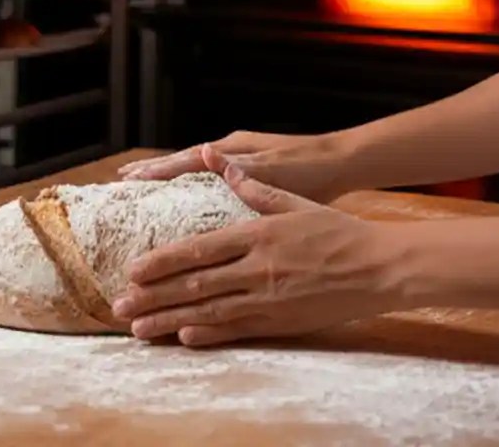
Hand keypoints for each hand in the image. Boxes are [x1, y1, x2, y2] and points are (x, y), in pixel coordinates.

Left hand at [112, 157, 412, 346]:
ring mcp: (269, 297)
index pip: (198, 250)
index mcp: (257, 234)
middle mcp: (258, 267)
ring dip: (169, 320)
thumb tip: (218, 160)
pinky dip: (209, 334)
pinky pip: (238, 329)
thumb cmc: (338, 230)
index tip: (133, 269)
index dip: (162, 262)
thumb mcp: (294, 202)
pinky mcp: (281, 320)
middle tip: (119, 306)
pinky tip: (183, 337)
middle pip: (195, 284)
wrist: (379, 267)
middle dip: (153, 296)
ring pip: (208, 311)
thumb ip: (252, 187)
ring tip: (138, 329)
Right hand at [118, 131, 351, 203]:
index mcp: (233, 152)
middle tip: (121, 178)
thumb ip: (239, 168)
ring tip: (142, 184)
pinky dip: (191, 184)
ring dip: (169, 176)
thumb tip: (203, 153)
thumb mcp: (274, 171)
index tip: (126, 177)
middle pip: (183, 163)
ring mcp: (240, 162)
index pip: (184, 161)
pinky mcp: (251, 173)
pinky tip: (184, 197)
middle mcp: (232, 154)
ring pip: (195, 170)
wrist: (342, 163)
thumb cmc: (310, 168)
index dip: (155, 171)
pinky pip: (211, 179)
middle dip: (153, 170)